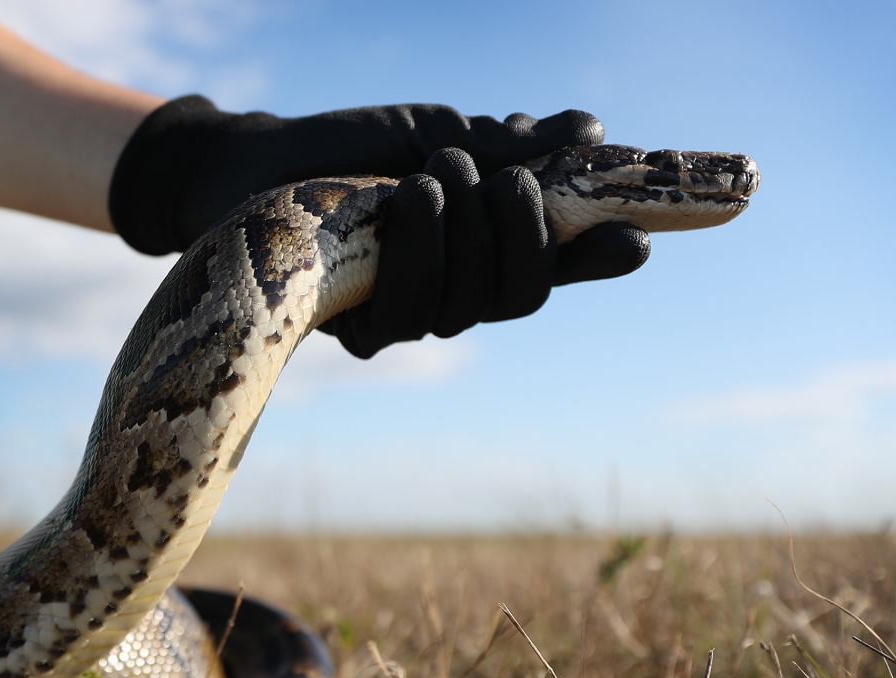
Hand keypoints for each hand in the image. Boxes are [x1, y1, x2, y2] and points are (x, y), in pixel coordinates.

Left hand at [108, 96, 649, 356]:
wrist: (257, 163)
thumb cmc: (351, 149)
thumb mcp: (436, 130)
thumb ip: (509, 145)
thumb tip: (591, 135)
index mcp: (487, 244)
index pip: (559, 263)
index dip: (601, 259)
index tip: (638, 239)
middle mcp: (456, 290)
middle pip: (522, 294)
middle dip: (528, 236)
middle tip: (510, 182)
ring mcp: (409, 315)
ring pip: (468, 304)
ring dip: (464, 231)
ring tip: (435, 171)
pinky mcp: (359, 328)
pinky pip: (409, 310)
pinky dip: (418, 247)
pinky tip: (404, 198)